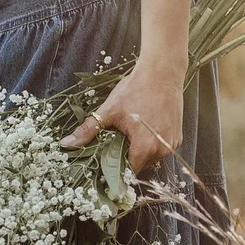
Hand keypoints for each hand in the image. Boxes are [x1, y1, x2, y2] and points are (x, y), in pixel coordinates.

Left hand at [63, 57, 183, 172]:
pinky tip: (143, 128)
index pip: (128, 173)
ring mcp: (172, 144)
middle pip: (139, 166)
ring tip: (130, 132)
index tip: (105, 164)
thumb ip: (89, 130)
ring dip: (139, 151)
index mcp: (145, 147)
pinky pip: (160, 148)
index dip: (115, 170)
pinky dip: (151, 143)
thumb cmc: (136, 88)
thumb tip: (67, 143)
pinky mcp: (177, 138)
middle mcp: (161, 150)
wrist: (163, 71)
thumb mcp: (109, 110)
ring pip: (151, 158)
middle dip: (126, 158)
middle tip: (116, 142)